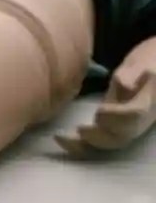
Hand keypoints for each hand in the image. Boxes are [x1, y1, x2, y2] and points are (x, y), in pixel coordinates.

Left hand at [54, 38, 155, 155]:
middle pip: (122, 135)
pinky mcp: (112, 125)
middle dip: (100, 136)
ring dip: (85, 145)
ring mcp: (126, 124)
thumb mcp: (143, 62)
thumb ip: (133, 73)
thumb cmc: (148, 61)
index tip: (100, 113)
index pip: (135, 115)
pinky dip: (81, 144)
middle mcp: (138, 119)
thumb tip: (124, 84)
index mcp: (148, 103)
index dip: (118, 117)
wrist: (153, 67)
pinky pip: (100, 140)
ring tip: (61, 138)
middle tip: (80, 129)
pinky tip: (59, 138)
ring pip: (109, 142)